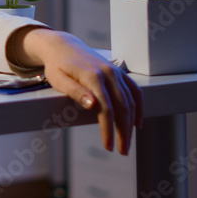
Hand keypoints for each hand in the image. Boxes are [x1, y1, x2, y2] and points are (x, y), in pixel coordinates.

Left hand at [13, 29, 142, 154]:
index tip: (109, 146)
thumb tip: (93, 105)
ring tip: (127, 142)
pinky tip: (137, 122)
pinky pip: (135, 91)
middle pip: (123, 107)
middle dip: (124, 132)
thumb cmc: (57, 66)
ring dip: (132, 123)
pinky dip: (139, 107)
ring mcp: (116, 72)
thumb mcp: (58, 79)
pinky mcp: (119, 73)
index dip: (109, 129)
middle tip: (122, 151)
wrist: (63, 46)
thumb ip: (75, 91)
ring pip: (131, 101)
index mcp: (93, 76)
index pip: (106, 109)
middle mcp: (109, 73)